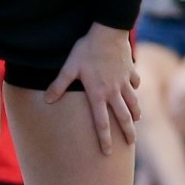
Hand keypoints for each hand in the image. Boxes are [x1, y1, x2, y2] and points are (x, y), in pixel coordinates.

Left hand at [46, 24, 139, 154]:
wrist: (108, 32)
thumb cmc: (86, 50)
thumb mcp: (69, 67)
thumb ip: (59, 85)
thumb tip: (47, 100)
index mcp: (98, 94)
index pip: (101, 123)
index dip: (104, 139)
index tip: (107, 153)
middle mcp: (113, 92)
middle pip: (122, 117)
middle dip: (128, 132)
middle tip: (131, 143)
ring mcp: (124, 82)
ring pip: (133, 102)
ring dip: (135, 113)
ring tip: (137, 121)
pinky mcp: (130, 71)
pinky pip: (135, 83)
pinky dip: (135, 89)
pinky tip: (134, 90)